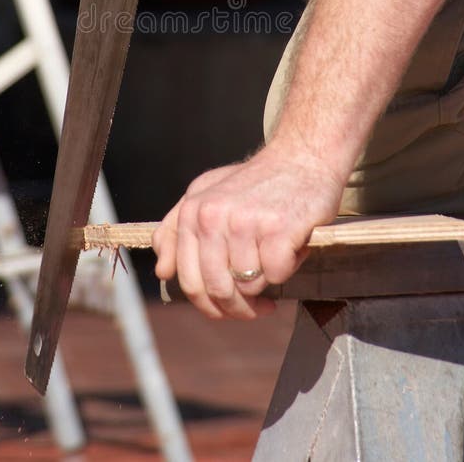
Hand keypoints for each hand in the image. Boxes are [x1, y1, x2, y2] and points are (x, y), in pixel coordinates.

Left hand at [152, 142, 345, 319]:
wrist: (301, 157)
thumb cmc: (255, 181)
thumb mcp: (206, 194)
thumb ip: (176, 230)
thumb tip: (162, 271)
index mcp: (192, 212)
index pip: (189, 281)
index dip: (209, 305)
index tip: (228, 308)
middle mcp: (213, 217)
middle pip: (217, 290)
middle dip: (239, 308)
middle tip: (259, 306)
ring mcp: (245, 222)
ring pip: (249, 286)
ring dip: (267, 281)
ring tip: (275, 254)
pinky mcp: (278, 229)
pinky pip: (276, 275)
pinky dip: (287, 269)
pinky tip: (291, 249)